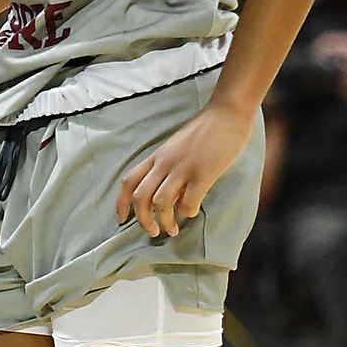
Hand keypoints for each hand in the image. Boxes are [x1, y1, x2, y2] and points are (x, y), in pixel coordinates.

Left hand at [116, 102, 257, 236]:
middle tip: (154, 232)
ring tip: (173, 229)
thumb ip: (169, 167)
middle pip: (140, 197)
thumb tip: (169, 195)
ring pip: (161, 202)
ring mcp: (183, 167)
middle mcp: (165, 163)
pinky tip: (192, 212)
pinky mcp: (204, 172)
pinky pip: (189, 200)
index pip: (129, 181)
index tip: (121, 220)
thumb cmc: (204, 131)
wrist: (226, 113)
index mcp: (157, 157)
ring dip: (165, 221)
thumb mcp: (176, 148)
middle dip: (143, 220)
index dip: (121, 203)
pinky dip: (187, 211)